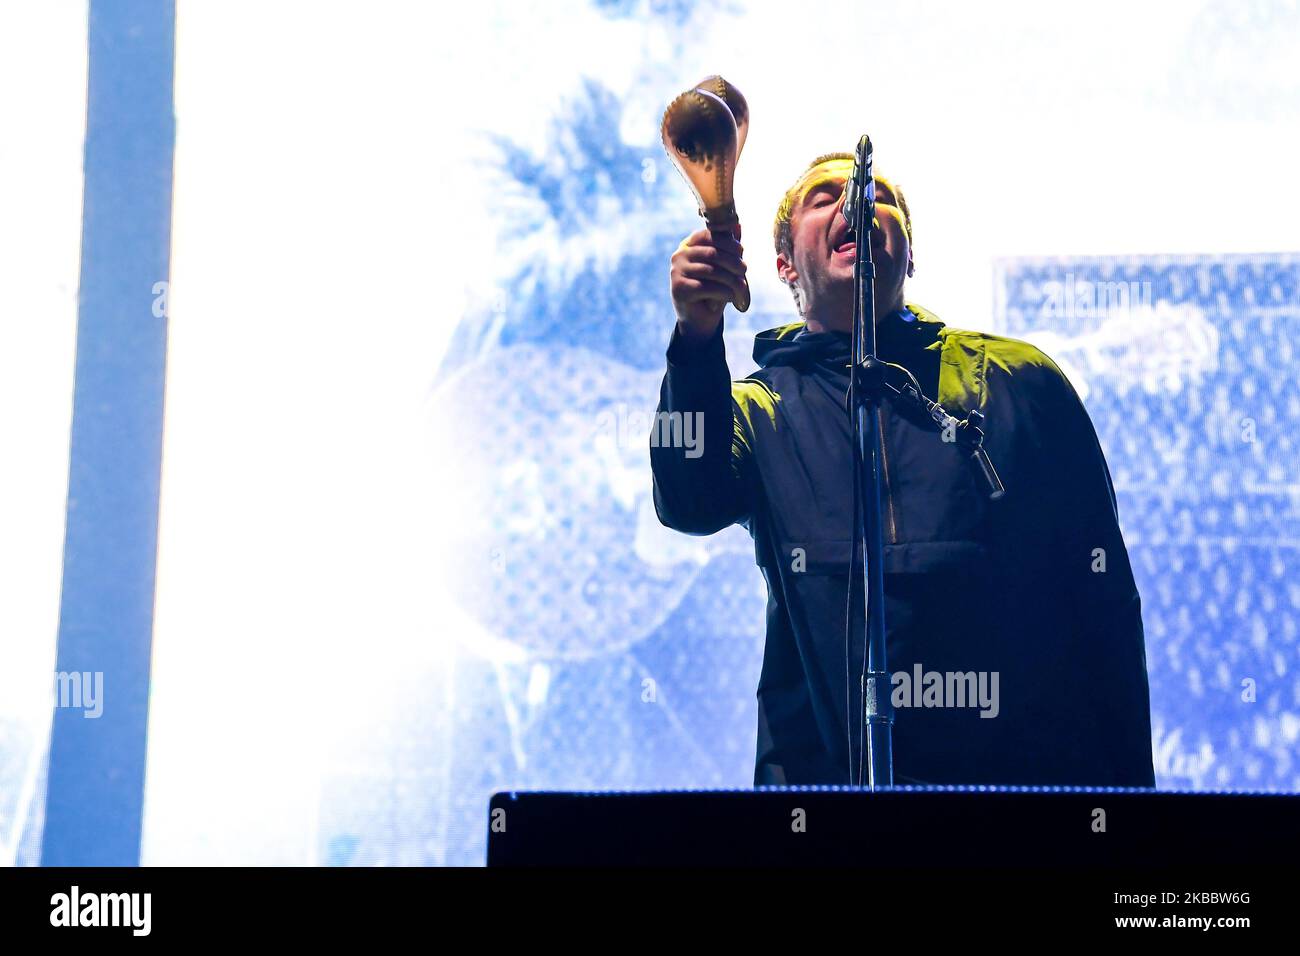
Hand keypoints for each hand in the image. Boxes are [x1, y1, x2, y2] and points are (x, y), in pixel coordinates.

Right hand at [669, 223, 747, 341]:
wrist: (699, 320)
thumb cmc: (713, 290)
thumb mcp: (723, 268)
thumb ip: (728, 248)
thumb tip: (738, 226)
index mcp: (688, 246)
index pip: (708, 235)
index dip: (727, 241)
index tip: (741, 251)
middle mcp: (679, 256)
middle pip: (712, 253)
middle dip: (733, 262)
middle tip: (744, 271)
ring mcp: (676, 273)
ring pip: (712, 271)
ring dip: (732, 280)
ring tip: (741, 288)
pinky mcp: (679, 289)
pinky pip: (707, 287)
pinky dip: (724, 292)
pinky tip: (731, 298)